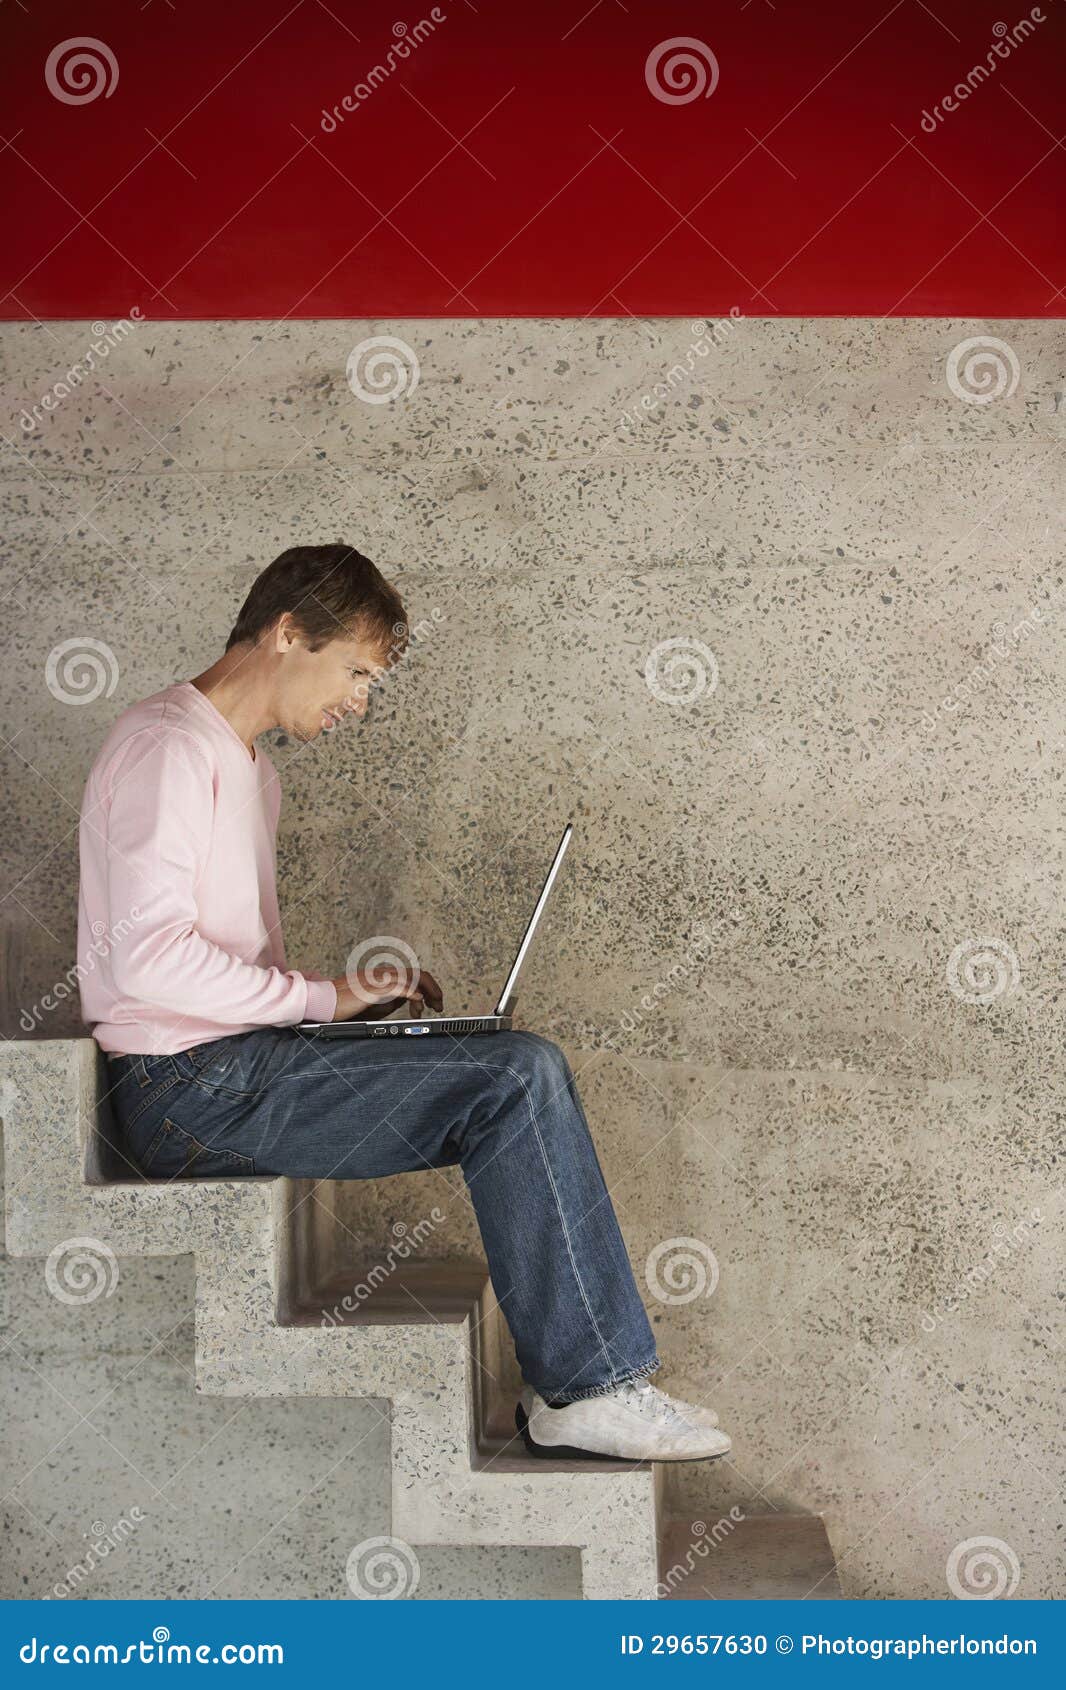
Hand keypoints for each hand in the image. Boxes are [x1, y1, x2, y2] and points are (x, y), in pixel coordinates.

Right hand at [329, 965, 443, 1022]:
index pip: (411, 976)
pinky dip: (411, 993)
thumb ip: (391, 1000)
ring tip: (435, 1004)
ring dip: (427, 991)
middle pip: (416, 974)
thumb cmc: (345, 1006)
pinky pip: (397, 987)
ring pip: (411, 977)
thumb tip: (409, 1001)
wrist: (323, 1003)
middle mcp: (383, 974)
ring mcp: (378, 979)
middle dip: (432, 988)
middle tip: (439, 1004)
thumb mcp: (375, 1005)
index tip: (427, 1005)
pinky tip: (419, 1002)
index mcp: (383, 977)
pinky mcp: (372, 989)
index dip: (424, 990)